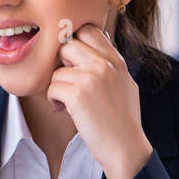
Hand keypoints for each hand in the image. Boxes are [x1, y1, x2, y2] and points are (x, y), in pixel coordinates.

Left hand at [49, 23, 151, 178]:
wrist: (126, 148)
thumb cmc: (122, 121)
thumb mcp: (124, 84)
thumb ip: (109, 65)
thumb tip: (94, 49)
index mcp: (116, 60)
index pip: (88, 30)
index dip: (75, 43)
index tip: (72, 63)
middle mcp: (105, 64)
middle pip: (67, 45)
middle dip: (61, 64)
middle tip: (67, 82)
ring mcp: (92, 77)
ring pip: (57, 70)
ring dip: (57, 87)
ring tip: (67, 103)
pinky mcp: (78, 94)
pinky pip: (52, 87)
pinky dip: (54, 100)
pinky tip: (63, 110)